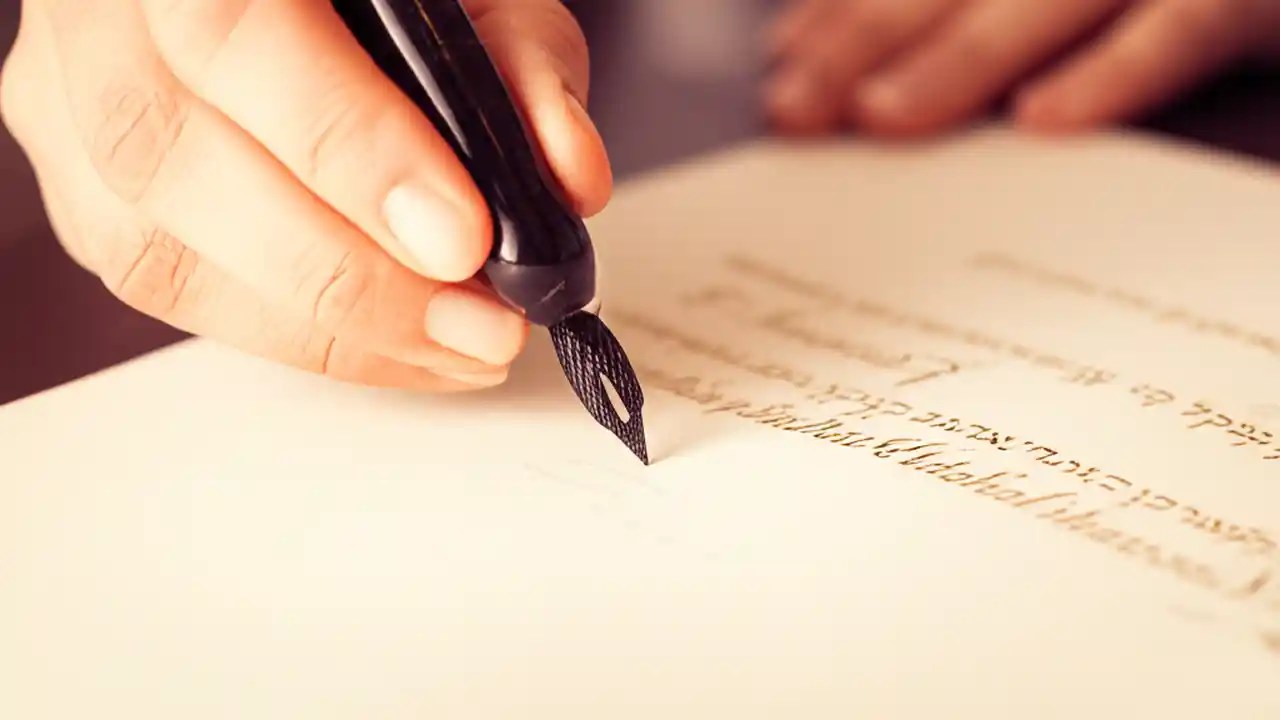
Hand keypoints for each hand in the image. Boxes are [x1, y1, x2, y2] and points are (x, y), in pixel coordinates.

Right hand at [0, 0, 611, 390]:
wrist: (285, 9)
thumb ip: (520, 70)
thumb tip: (567, 181)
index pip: (232, 35)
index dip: (347, 148)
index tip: (462, 239)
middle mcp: (96, 20)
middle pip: (176, 159)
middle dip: (349, 274)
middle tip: (480, 324)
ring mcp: (67, 110)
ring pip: (160, 253)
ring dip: (329, 329)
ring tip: (458, 347)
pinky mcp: (91, 198)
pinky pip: (176, 293)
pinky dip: (298, 336)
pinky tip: (393, 344)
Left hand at [765, 0, 1279, 135]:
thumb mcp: (1032, 1)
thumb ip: (953, 6)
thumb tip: (825, 39)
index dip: (844, 9)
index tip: (785, 63)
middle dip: (866, 37)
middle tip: (799, 105)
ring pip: (1043, 1)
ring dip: (959, 56)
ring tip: (884, 114)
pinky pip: (1172, 33)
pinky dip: (1110, 75)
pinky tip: (1044, 123)